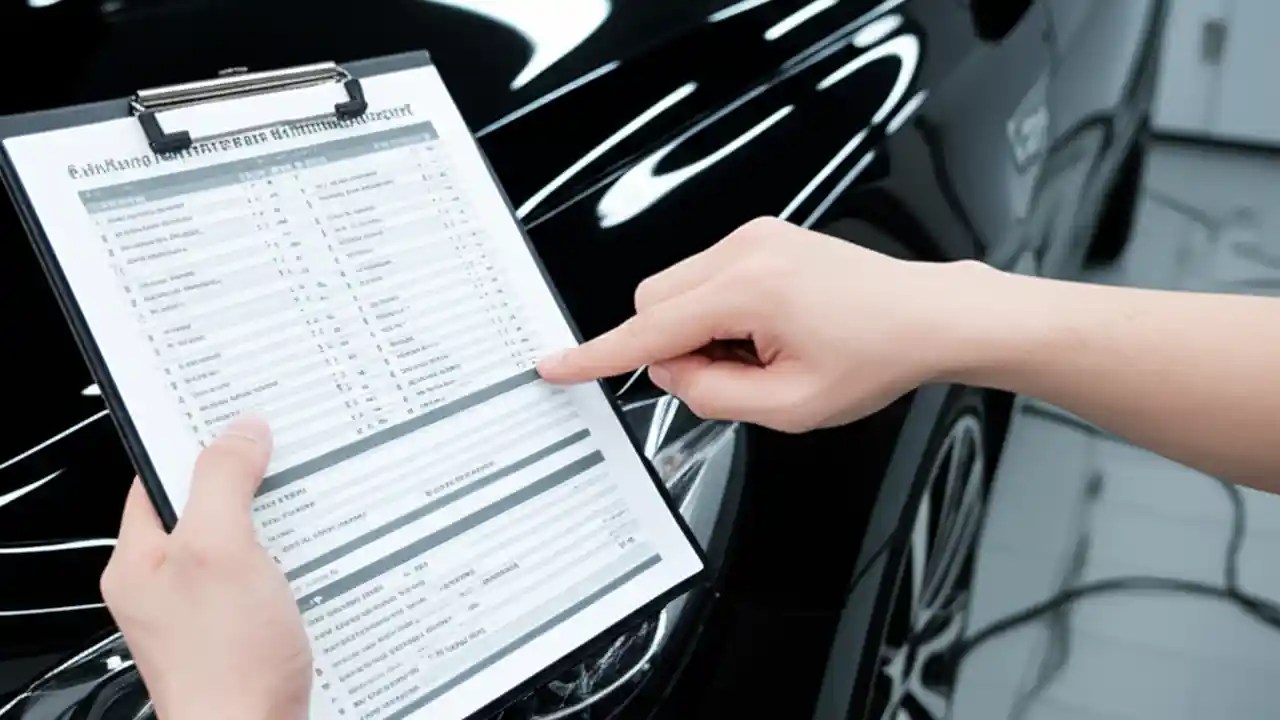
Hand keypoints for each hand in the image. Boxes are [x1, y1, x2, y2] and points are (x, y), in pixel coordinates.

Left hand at [100, 416, 311, 719]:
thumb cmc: (225, 664)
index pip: (161, 477)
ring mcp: (208, 610)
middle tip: (291, 462)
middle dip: (253, 483)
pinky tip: (321, 562)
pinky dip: (296, 563)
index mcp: (140, 560)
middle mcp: (169, 585)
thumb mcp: (219, 551)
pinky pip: (270, 577)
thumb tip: (241, 432)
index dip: (199, 443)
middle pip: (209, 506)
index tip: (242, 420)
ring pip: (245, 541)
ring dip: (280, 525)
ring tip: (312, 512)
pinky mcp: (245, 632)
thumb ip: (224, 482)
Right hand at [537, 217, 997, 430]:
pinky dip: (717, 314)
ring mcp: (754, 238)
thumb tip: (672, 375)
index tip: (558, 365)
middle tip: (731, 378)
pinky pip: (706, 279)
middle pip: (654, 303)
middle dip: (672, 349)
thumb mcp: (791, 406)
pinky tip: (766, 332)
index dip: (599, 356)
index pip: (650, 331)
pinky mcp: (762, 238)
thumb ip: (713, 395)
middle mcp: (745, 251)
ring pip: (676, 290)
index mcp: (750, 290)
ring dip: (697, 332)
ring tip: (761, 354)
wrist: (927, 316)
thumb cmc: (877, 355)